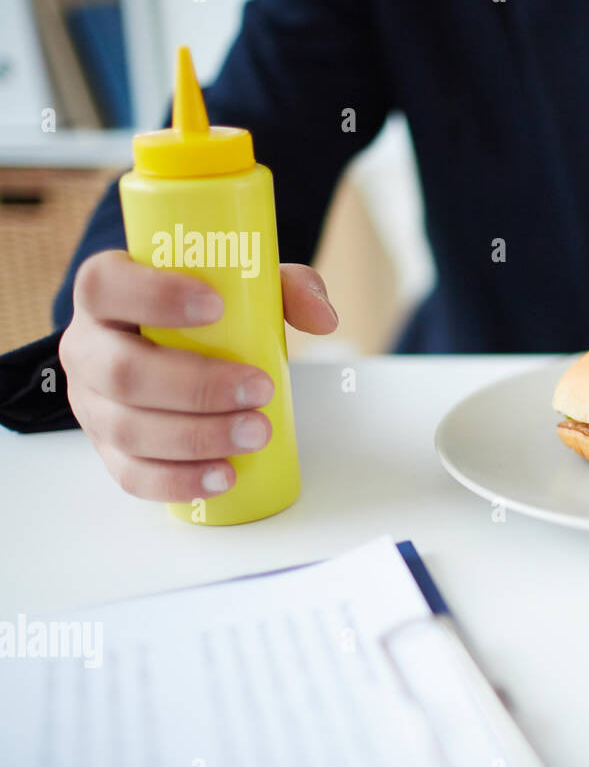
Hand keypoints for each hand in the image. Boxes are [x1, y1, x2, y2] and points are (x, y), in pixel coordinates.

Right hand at [59, 250, 337, 500]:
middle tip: (261, 390)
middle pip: (121, 371)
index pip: (104, 285)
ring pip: (128, 428)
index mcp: (105, 294)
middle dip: (196, 386)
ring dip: (197, 437)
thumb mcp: (246, 287)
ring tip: (256, 434)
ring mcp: (92, 404)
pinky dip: (179, 480)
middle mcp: (87, 348)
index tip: (216, 307)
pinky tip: (224, 476)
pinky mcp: (108, 449)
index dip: (154, 296)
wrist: (173, 350)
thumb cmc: (205, 313)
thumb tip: (324, 319)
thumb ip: (288, 288)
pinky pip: (132, 474)